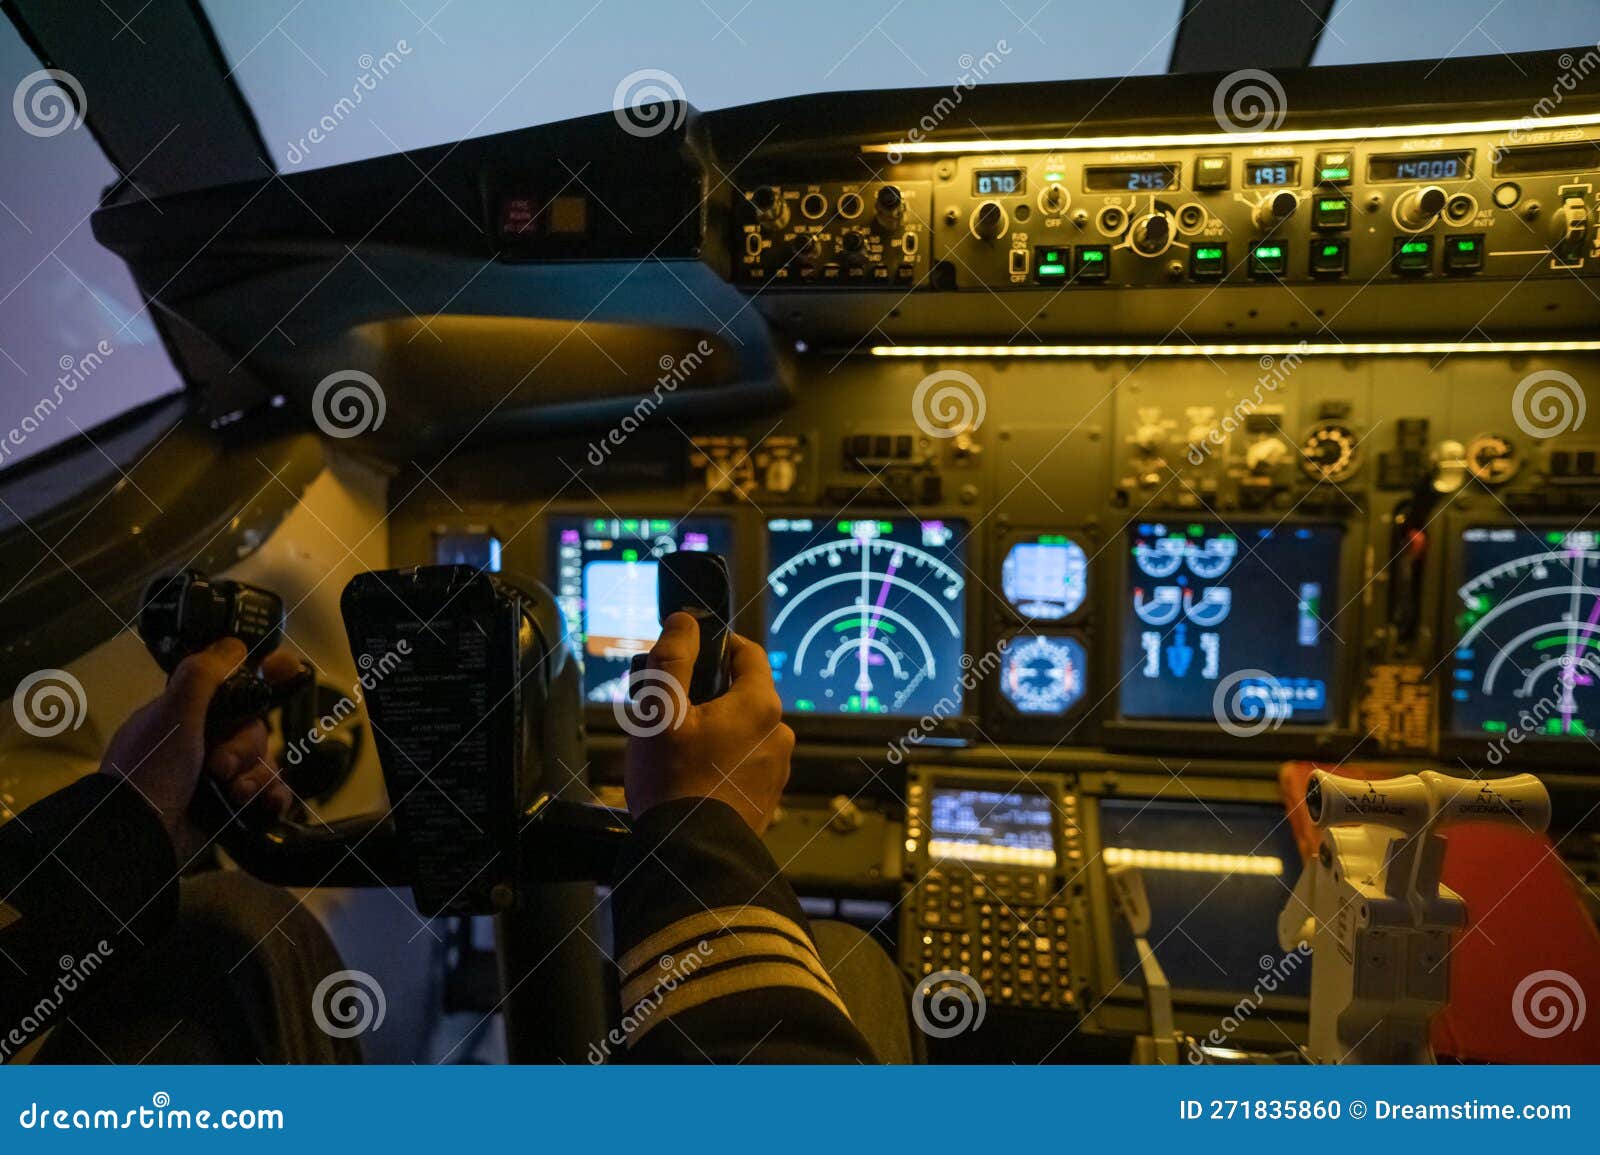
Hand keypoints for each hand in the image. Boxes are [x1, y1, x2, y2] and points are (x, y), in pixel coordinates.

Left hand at [99, 638, 298, 854]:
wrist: (138, 836)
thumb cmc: (149, 770)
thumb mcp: (172, 713)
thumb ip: (202, 674)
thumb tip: (233, 642)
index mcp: (186, 715)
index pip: (233, 690)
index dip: (259, 682)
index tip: (282, 670)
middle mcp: (202, 742)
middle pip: (254, 729)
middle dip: (245, 748)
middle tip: (219, 766)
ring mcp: (216, 777)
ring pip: (264, 762)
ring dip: (256, 777)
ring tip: (233, 794)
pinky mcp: (230, 808)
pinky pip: (268, 793)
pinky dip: (271, 798)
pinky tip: (266, 805)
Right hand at [623, 613, 793, 833]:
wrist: (691, 857)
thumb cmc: (673, 782)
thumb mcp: (660, 710)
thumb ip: (673, 658)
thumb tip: (685, 622)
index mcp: (760, 705)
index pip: (748, 652)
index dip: (717, 645)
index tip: (689, 651)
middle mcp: (779, 733)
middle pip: (741, 693)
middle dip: (705, 694)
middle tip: (666, 710)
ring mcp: (776, 768)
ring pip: (741, 730)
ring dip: (711, 730)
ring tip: (672, 751)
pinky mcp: (766, 796)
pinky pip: (743, 763)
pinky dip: (720, 761)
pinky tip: (688, 777)